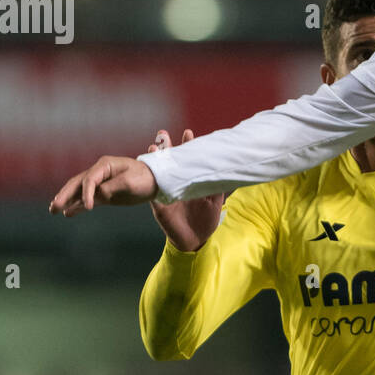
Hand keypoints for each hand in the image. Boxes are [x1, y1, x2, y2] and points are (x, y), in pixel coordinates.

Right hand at [49, 155, 157, 216]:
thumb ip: (113, 187)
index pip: (90, 179)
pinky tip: (68, 213)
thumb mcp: (131, 182)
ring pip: (79, 192)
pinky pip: (87, 200)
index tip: (89, 207)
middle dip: (65, 195)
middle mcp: (99, 173)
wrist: (157, 182)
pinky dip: (77, 206)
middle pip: (77, 183)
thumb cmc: (146, 178)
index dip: (86, 193)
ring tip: (54, 210)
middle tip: (54, 207)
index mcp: (105, 165)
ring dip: (67, 200)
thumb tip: (98, 195)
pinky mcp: (104, 194)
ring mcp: (100, 183)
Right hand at [147, 129, 224, 251]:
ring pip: (158, 173)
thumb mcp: (215, 201)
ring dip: (155, 160)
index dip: (187, 146)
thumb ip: (218, 186)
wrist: (196, 240)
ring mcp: (166, 193)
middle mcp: (176, 183)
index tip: (188, 133)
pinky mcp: (159, 206)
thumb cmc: (205, 219)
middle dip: (166, 146)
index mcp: (190, 180)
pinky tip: (147, 173)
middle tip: (163, 133)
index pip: (188, 159)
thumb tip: (227, 171)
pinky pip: (151, 193)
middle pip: (169, 161)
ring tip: (154, 146)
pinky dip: (149, 183)